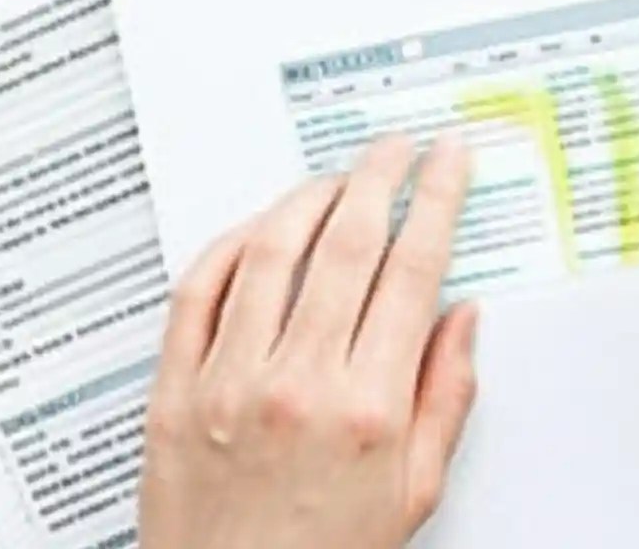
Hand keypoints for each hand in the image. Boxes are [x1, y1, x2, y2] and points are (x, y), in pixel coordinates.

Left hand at [138, 134, 476, 548]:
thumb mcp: (414, 490)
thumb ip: (446, 397)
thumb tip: (463, 318)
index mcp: (369, 407)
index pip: (413, 270)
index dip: (438, 200)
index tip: (449, 161)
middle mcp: (298, 382)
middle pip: (348, 242)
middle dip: (380, 175)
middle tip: (398, 147)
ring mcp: (229, 380)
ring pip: (270, 250)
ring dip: (309, 196)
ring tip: (335, 177)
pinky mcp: (175, 389)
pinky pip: (198, 289)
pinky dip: (229, 244)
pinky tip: (257, 228)